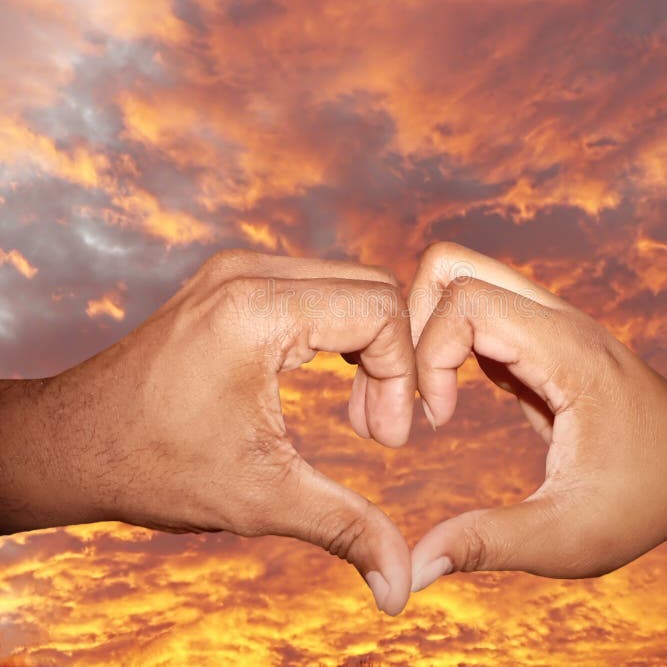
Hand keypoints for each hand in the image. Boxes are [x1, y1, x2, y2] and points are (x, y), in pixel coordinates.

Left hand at [0, 250, 415, 614]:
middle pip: (374, 289)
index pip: (381, 311)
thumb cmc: (153, 465)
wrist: (74, 443)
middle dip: (392, 360)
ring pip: (349, 286)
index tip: (386, 438)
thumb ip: (346, 527)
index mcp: (259, 310)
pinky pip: (317, 289)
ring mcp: (239, 270)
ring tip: (356, 414)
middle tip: (376, 429)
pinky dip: (338, 332)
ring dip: (368, 347)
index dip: (402, 377)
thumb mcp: (261, 497)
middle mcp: (252, 272)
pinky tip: (331, 381)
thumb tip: (402, 587)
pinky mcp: (233, 281)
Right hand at [407, 243, 666, 610]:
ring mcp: (545, 321)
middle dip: (411, 322)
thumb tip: (411, 570)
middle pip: (452, 266)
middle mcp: (554, 318)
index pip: (465, 301)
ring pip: (457, 280)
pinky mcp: (535, 337)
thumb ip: (488, 545)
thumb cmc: (647, 497)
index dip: (429, 356)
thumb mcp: (569, 536)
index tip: (437, 420)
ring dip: (423, 331)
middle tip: (413, 392)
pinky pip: (471, 312)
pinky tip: (445, 399)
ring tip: (426, 398)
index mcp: (566, 349)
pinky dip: (441, 344)